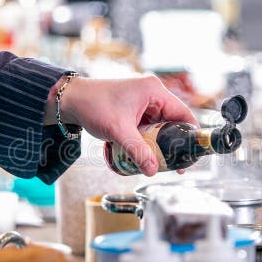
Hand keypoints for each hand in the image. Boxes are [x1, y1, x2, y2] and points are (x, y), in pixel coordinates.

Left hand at [55, 75, 196, 175]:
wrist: (71, 100)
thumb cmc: (93, 106)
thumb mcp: (118, 131)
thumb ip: (137, 151)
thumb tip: (153, 170)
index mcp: (154, 91)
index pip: (183, 114)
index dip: (190, 135)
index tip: (190, 155)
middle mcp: (153, 93)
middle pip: (174, 121)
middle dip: (174, 143)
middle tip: (175, 164)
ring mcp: (144, 101)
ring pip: (161, 126)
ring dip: (160, 143)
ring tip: (161, 162)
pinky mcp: (136, 109)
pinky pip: (150, 126)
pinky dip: (149, 139)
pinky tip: (147, 153)